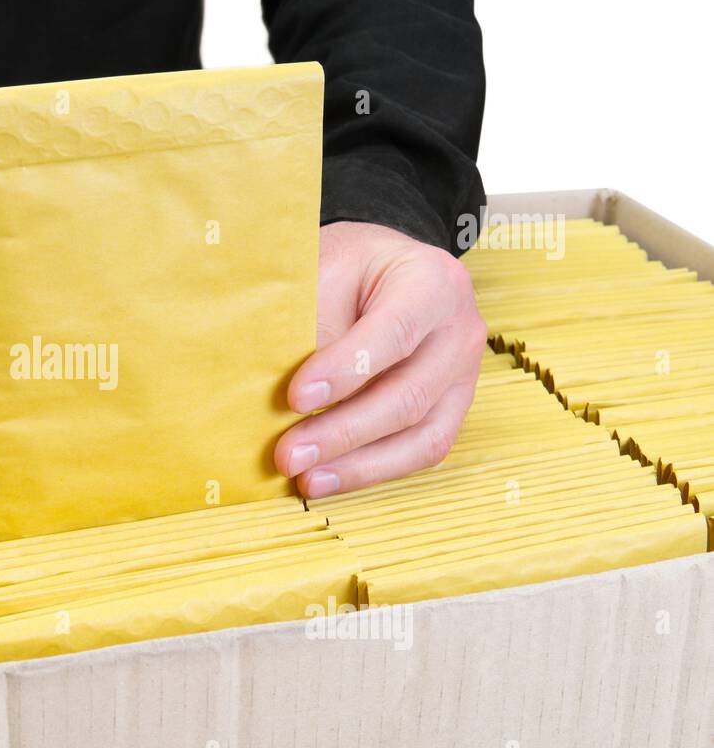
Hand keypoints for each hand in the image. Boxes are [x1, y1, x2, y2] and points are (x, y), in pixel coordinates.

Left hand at [275, 221, 486, 498]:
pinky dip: (373, 470)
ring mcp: (463, 376)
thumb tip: (283, 396)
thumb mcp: (325, 269)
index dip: (344, 371)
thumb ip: (313, 324)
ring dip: (358, 465)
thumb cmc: (348, 268)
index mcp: (433, 282)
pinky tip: (329, 477)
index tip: (294, 397)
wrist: (385, 269)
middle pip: (408, 396)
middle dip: (342, 432)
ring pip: (421, 436)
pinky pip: (421, 451)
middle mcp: (460, 331)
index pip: (392, 334)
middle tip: (287, 454)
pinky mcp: (452, 409)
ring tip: (306, 478)